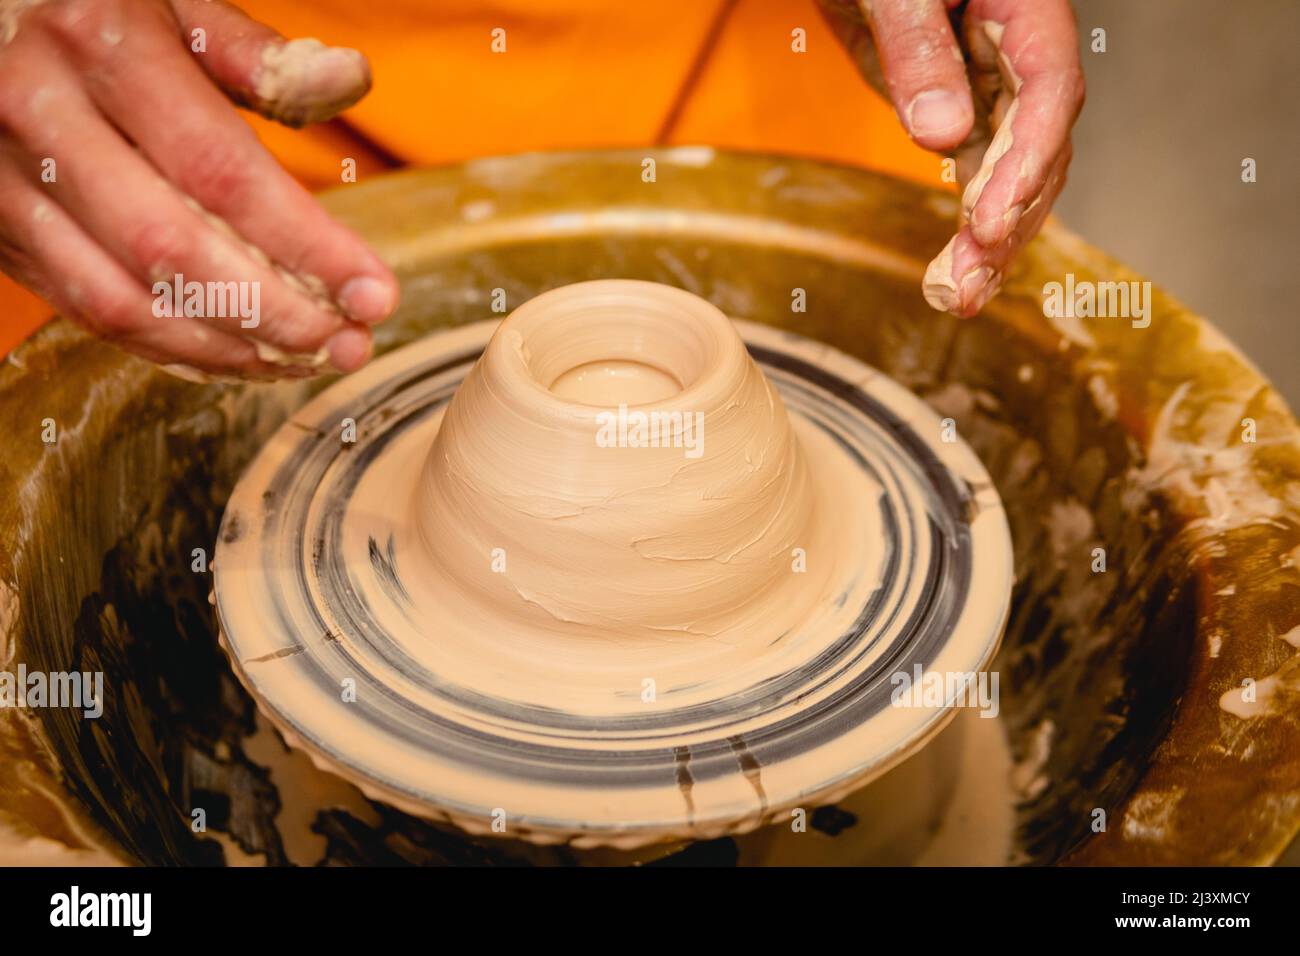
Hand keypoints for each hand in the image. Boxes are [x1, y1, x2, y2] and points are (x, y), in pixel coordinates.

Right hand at [0, 0, 398, 379]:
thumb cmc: (92, 7)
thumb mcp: (171, 0)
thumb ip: (255, 52)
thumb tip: (350, 80)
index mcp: (100, 47)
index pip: (223, 172)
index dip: (308, 246)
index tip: (376, 292)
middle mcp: (39, 116)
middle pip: (174, 251)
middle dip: (276, 314)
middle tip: (351, 342)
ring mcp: (5, 181)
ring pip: (124, 302)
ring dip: (229, 348)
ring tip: (309, 359)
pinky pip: (89, 312)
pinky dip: (173, 349)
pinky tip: (241, 355)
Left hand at [819, 0, 1084, 316]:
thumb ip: (915, 48)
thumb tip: (942, 134)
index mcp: (1021, 3)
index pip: (1049, 86)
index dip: (1025, 158)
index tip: (988, 218)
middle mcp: (1018, 50)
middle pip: (1039, 142)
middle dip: (1006, 218)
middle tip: (966, 283)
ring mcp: (993, 84)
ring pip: (1013, 170)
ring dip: (990, 238)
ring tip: (957, 297)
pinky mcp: (962, 107)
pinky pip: (980, 172)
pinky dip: (970, 224)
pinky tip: (959, 273)